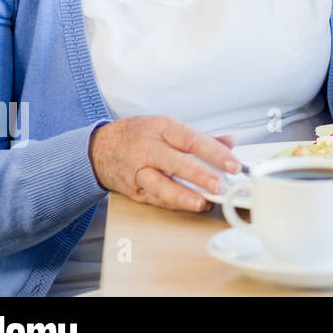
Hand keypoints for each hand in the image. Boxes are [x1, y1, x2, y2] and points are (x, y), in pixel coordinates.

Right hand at [88, 115, 239, 212]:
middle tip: (221, 185)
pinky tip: (191, 206)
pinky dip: (174, 204)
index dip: (215, 152)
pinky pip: (155, 198)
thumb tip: (229, 142)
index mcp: (162, 128)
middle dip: (201, 176)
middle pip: (177, 163)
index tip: (233, 163)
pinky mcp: (133, 190)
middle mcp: (148, 149)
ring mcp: (138, 171)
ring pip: (161, 185)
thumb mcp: (167, 127)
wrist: (99, 148)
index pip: (192, 140)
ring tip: (204, 203)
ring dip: (184, 196)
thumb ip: (201, 137)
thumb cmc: (137, 135)